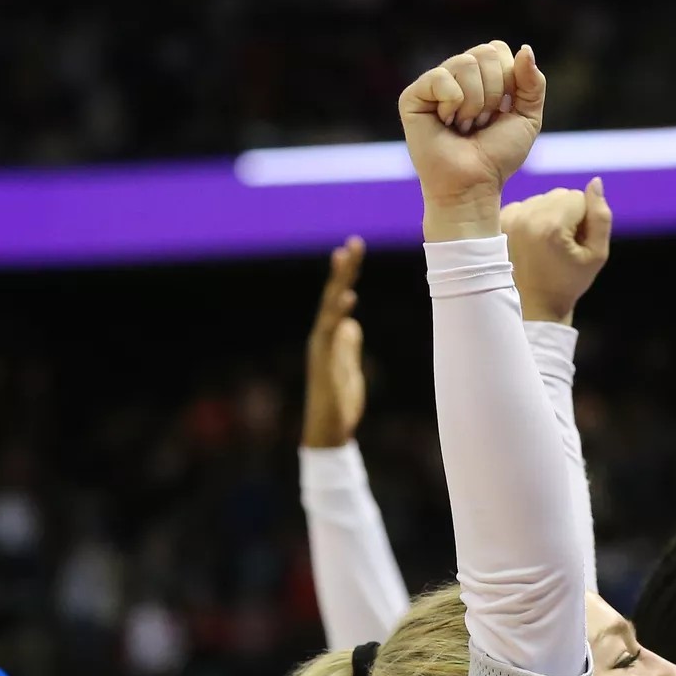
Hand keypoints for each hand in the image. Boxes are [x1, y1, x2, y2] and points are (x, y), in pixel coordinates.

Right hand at [303, 238, 366, 448]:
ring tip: (345, 258)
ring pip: (329, 309)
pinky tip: (348, 299)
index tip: (354, 250)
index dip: (346, 275)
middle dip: (344, 270)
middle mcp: (321, 337)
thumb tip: (351, 325)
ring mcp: (321, 348)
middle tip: (354, 243)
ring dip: (338, 283)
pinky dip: (338, 315)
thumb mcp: (349, 368)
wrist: (329, 432)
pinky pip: (330, 334)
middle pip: (333, 296)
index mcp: (329, 337)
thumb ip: (348, 345)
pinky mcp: (323, 362)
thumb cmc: (339, 403)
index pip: (338, 299)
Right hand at [399, 41, 545, 238]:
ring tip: (463, 126)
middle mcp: (455, 74)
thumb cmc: (497, 156)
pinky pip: (441, 78)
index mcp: (481, 75)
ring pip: (465, 63)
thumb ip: (533, 83)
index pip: (498, 50)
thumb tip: (525, 49)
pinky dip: (452, 103)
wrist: (474, 184)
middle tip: (480, 122)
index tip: (500, 113)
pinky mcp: (413, 96)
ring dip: (474, 103)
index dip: (508, 82)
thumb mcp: (527, 118)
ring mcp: (434, 84)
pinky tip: (445, 122)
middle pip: (485, 52)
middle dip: (493, 93)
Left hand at [503, 179, 613, 324]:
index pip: (580, 197)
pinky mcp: (502, 218)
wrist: (533, 305)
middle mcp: (528, 216)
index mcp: (552, 226)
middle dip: (568, 214)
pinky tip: (534, 241)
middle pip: (561, 194)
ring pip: (545, 198)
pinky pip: (529, 204)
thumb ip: (601, 217)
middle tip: (562, 245)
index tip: (577, 243)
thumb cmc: (568, 283)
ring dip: (551, 215)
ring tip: (548, 245)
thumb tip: (596, 182)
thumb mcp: (597, 255)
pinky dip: (535, 217)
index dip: (585, 220)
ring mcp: (511, 216)